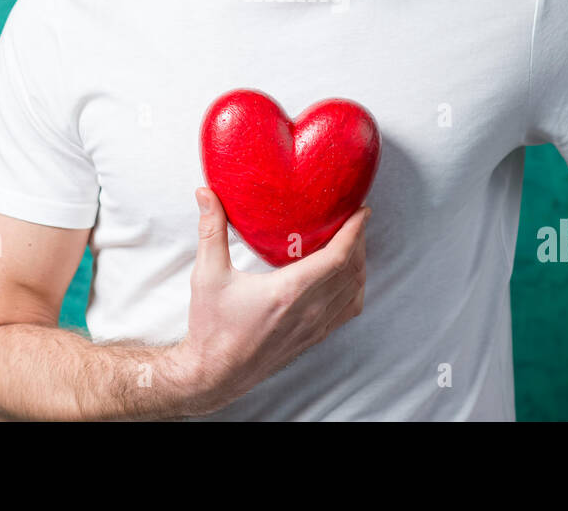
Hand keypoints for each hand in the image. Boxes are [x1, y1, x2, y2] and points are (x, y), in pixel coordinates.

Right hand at [174, 185, 368, 415]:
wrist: (215, 374)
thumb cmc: (211, 327)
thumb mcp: (208, 274)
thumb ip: (210, 230)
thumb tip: (205, 193)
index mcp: (289, 292)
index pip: (337, 257)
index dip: (354, 231)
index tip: (362, 210)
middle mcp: (309, 311)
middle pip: (352, 270)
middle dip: (359, 240)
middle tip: (355, 217)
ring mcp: (315, 327)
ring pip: (354, 290)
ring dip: (359, 263)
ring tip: (353, 241)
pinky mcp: (314, 337)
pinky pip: (348, 309)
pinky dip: (354, 288)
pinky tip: (346, 276)